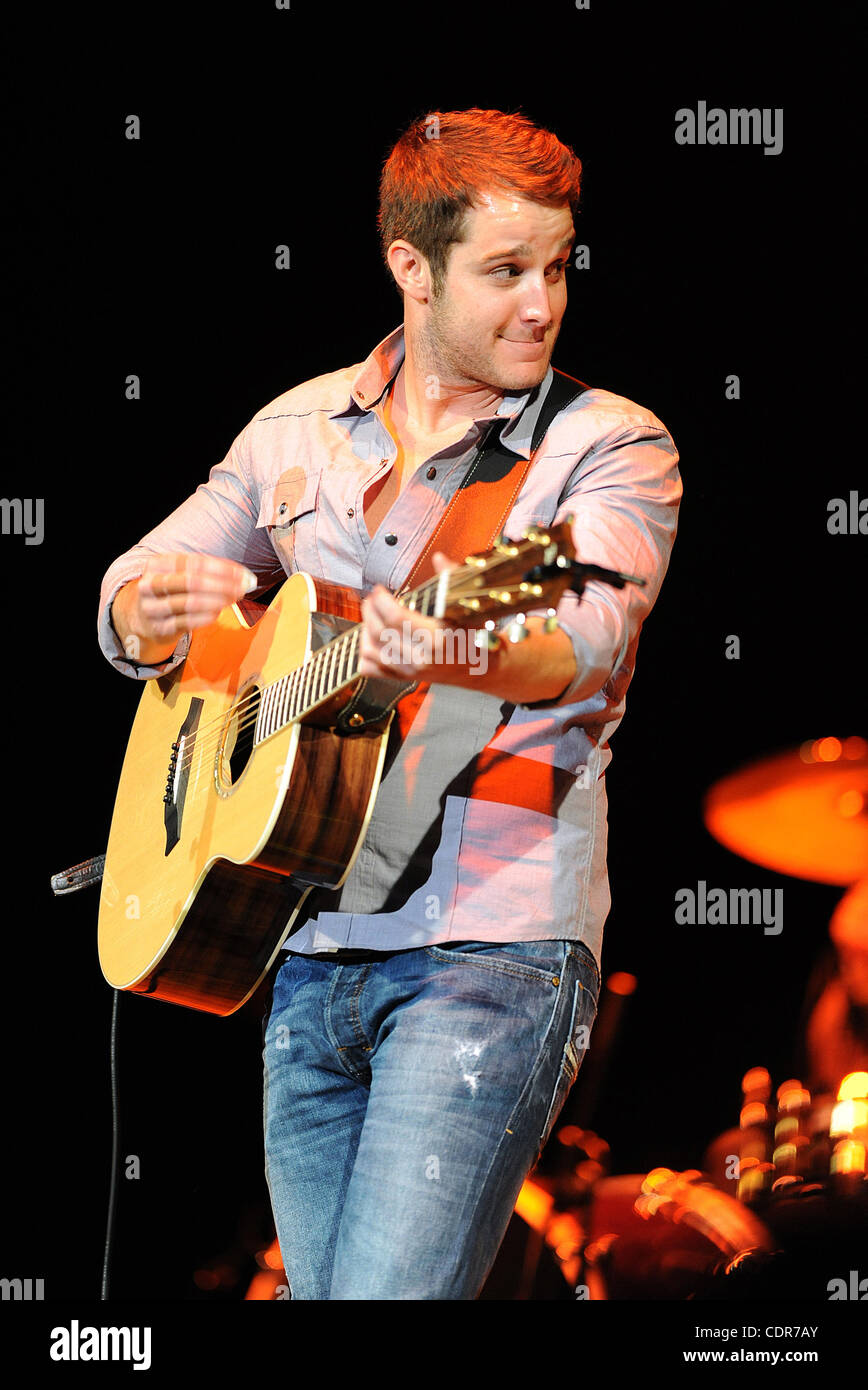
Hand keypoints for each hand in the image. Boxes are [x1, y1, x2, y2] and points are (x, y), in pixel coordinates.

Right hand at [112, 553, 257, 661]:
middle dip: (223, 584)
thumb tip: (242, 576)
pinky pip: (187, 622)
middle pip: (192, 581)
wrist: (140, 617)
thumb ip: (206, 571)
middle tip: (243, 588)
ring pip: (190, 602)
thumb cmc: (169, 590)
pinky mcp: (159, 628)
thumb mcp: (178, 573)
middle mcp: (151, 584)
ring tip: (234, 598)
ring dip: (218, 600)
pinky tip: (218, 612)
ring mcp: (153, 608)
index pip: (194, 563)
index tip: (243, 574)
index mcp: (157, 564)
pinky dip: (207, 616)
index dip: (222, 568)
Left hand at [358, 551, 464, 681]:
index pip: (395, 617)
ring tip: (370, 616)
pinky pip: (372, 669)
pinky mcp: (406, 678)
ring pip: (371, 650)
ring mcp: (411, 671)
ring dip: (365, 629)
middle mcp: (421, 658)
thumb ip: (451, 580)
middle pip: (379, 632)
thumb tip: (437, 558)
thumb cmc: (475, 637)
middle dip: (370, 610)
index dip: (381, 600)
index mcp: (437, 639)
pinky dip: (365, 653)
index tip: (380, 590)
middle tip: (372, 598)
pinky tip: (371, 639)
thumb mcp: (466, 606)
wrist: (482, 668)